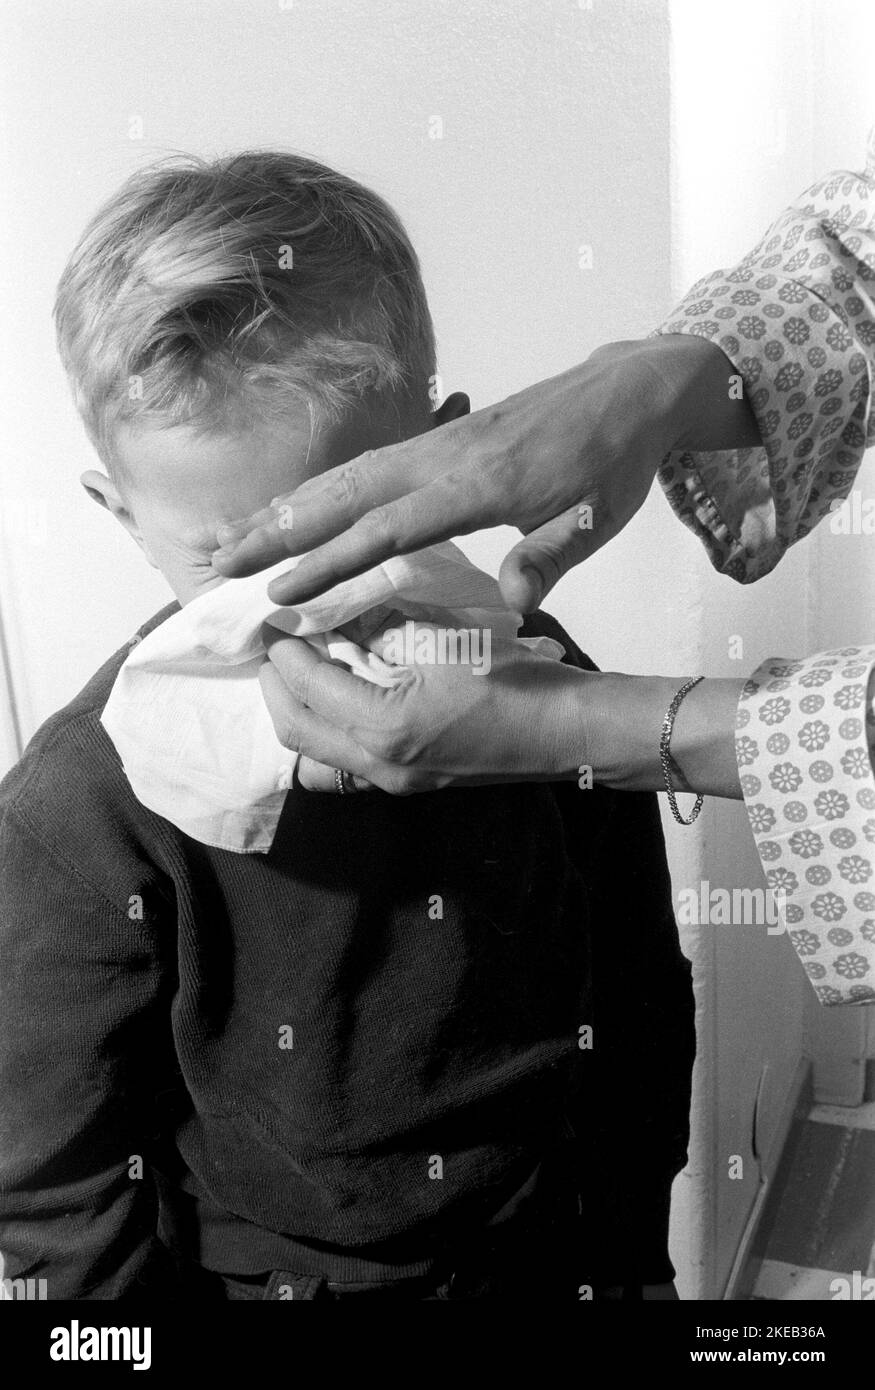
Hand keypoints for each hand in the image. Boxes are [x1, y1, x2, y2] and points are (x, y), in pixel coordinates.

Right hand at [213, 339, 690, 611]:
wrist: (628, 391)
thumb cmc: (615, 461)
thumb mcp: (598, 518)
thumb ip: (549, 557)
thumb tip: (513, 602)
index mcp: (481, 484)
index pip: (391, 530)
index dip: (333, 562)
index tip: (284, 592)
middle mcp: (444, 458)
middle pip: (346, 496)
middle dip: (279, 532)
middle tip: (222, 565)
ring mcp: (436, 444)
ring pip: (346, 478)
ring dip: (287, 509)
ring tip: (234, 539)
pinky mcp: (438, 440)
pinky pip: (365, 468)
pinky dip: (321, 492)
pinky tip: (294, 511)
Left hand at [257, 629, 588, 794]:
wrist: (570, 732)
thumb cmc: (517, 680)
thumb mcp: (445, 639)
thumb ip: (386, 625)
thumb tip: (344, 610)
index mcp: (384, 728)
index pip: (307, 685)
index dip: (284, 648)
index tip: (276, 618)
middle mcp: (379, 766)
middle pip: (295, 731)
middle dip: (275, 686)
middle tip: (276, 646)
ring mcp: (395, 784)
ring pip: (316, 755)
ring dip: (298, 713)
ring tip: (300, 672)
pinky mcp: (411, 785)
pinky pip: (345, 764)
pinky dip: (328, 732)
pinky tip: (339, 700)